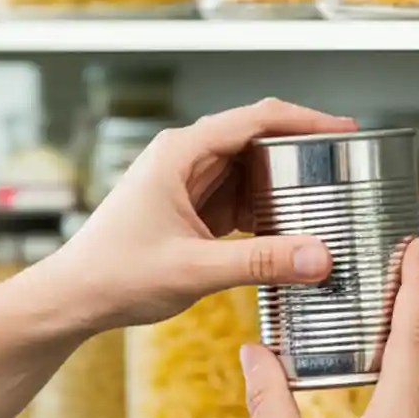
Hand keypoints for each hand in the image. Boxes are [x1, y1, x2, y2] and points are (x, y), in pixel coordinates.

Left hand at [54, 98, 356, 330]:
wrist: (72, 299)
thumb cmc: (115, 275)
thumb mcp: (195, 269)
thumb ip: (260, 262)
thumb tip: (318, 258)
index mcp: (181, 152)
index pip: (256, 118)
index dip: (306, 119)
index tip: (346, 129)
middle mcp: (184, 158)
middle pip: (257, 138)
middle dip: (302, 152)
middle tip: (346, 169)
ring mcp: (186, 182)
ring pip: (250, 170)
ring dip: (285, 183)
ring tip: (326, 199)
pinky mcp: (189, 209)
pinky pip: (239, 198)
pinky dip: (266, 209)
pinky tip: (289, 228)